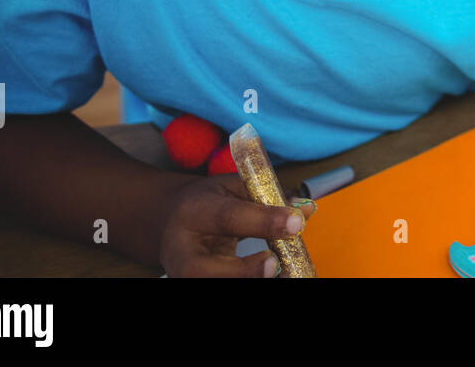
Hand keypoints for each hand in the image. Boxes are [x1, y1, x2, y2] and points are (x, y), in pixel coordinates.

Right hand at [157, 174, 317, 276]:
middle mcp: (182, 250)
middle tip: (277, 265)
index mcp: (193, 212)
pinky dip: (250, 280)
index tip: (296, 222)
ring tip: (286, 273)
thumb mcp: (233, 188)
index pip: (230, 218)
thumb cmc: (209, 202)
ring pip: (215, 283)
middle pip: (207, 269)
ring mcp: (183, 275)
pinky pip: (223, 285)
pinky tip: (276, 275)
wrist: (168, 221)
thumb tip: (305, 209)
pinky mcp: (191, 284)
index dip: (264, 221)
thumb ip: (268, 197)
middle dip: (245, 270)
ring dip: (252, 279)